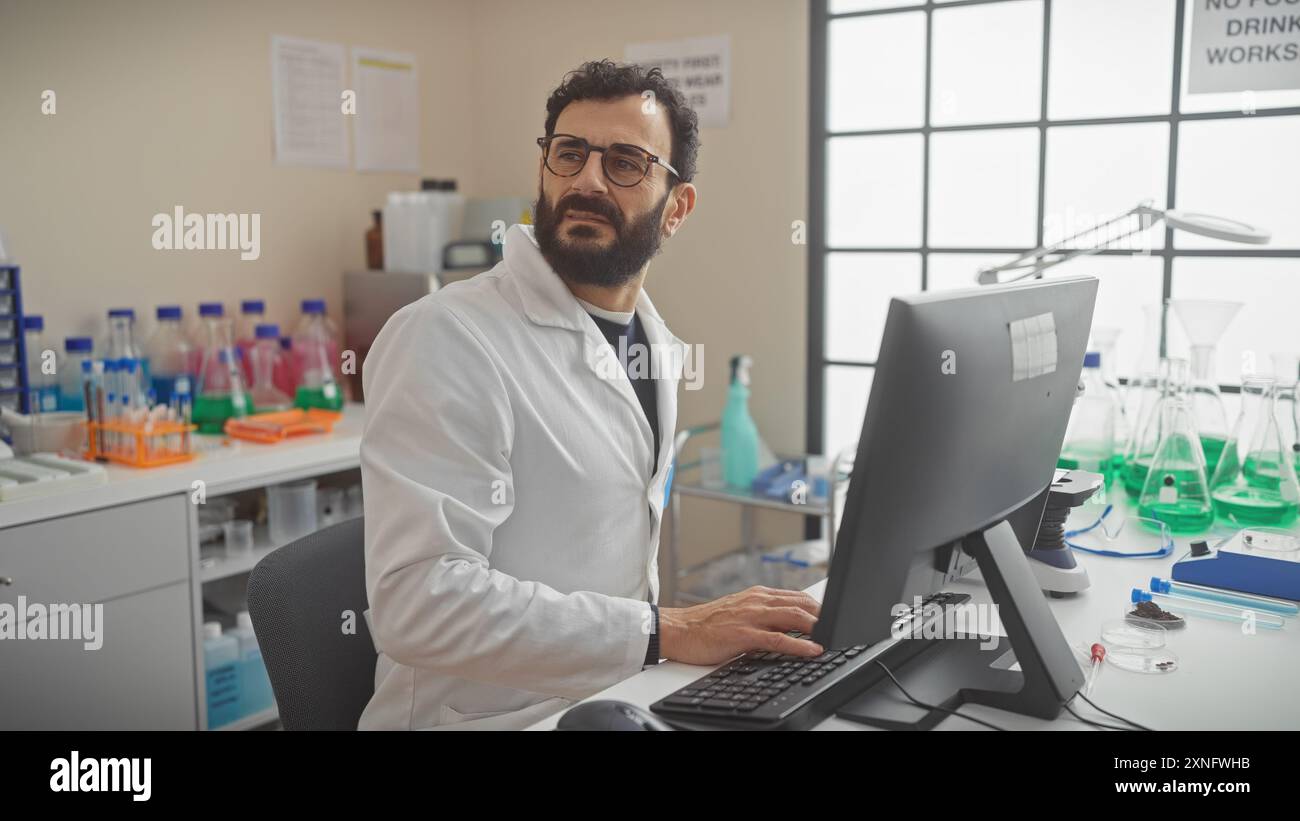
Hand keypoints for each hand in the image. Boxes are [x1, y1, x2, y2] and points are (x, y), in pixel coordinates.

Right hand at [658, 586, 822, 665]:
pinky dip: (799, 645)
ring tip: (834, 637)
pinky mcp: (743, 634)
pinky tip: (813, 650)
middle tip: (841, 628)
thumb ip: (763, 615)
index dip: (820, 607)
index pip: (797, 597)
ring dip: (818, 628)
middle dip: (825, 616)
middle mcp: (757, 601)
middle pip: (801, 605)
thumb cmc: (706, 624)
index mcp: (757, 595)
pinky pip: (778, 639)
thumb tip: (789, 626)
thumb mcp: (739, 612)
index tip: (835, 617)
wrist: (678, 629)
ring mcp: (751, 616)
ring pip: (794, 618)